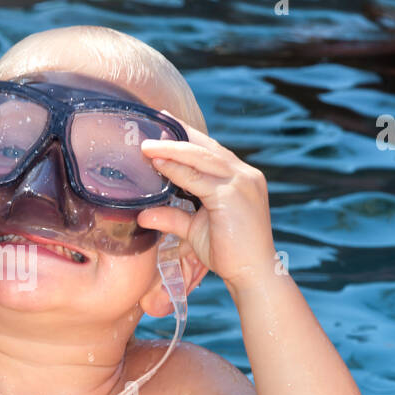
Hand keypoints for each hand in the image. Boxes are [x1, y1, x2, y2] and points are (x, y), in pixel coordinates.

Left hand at [136, 120, 277, 289]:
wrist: (253, 274)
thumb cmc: (229, 252)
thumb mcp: (195, 230)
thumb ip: (172, 218)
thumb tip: (142, 215)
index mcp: (240, 178)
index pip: (211, 151)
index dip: (188, 138)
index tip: (166, 125)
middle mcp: (244, 175)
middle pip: (206, 148)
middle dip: (179, 133)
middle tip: (155, 120)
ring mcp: (241, 183)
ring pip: (202, 157)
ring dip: (173, 148)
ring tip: (148, 144)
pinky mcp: (233, 195)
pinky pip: (199, 178)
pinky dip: (177, 170)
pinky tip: (158, 163)